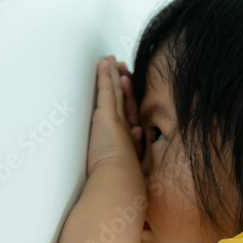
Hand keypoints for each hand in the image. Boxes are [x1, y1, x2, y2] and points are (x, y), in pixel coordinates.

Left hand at [86, 55, 143, 176]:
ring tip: (114, 60)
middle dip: (126, 84)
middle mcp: (128, 128)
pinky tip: (105, 63)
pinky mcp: (108, 116)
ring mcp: (119, 120)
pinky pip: (107, 91)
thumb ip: (129, 162)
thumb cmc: (121, 182)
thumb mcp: (125, 172)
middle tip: (124, 69)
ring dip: (115, 75)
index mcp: (131, 141)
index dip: (131, 101)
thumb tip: (137, 146)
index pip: (131, 116)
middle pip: (127, 100)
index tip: (128, 92)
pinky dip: (106, 76)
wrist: (120, 181)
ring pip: (118, 92)